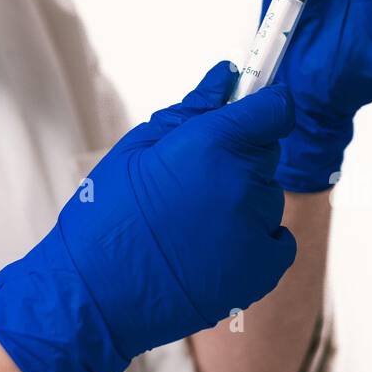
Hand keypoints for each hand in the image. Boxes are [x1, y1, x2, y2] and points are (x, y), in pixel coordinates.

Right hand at [0, 62, 296, 371]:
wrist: (93, 295)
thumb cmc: (105, 216)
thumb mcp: (136, 148)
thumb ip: (190, 111)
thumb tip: (225, 76)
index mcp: (213, 145)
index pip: (275, 108)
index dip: (264, 105)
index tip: (253, 109)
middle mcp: (242, 184)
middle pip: (264, 153)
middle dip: (239, 155)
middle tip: (191, 179)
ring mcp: (255, 230)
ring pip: (267, 196)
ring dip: (242, 200)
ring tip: (191, 223)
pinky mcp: (260, 272)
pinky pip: (277, 241)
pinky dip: (257, 240)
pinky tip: (215, 246)